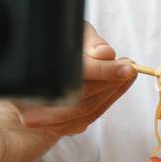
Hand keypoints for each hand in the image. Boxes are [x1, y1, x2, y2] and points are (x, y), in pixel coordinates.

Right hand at [0, 22, 136, 142]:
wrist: (33, 74)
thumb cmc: (54, 49)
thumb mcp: (68, 34)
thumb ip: (88, 41)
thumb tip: (106, 54)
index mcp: (30, 73)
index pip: (73, 75)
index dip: (103, 70)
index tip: (127, 64)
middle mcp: (31, 101)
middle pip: (81, 95)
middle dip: (111, 81)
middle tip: (130, 66)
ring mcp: (42, 119)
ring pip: (87, 109)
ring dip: (113, 91)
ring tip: (127, 72)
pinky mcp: (57, 127)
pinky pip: (89, 117)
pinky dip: (108, 100)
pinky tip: (119, 85)